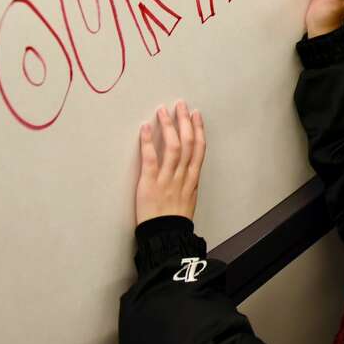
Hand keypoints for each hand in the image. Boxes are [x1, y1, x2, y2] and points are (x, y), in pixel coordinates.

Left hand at [135, 101, 205, 223]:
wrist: (166, 238)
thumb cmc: (175, 223)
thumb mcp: (189, 202)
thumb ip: (188, 184)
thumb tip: (188, 172)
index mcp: (192, 180)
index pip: (199, 149)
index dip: (199, 130)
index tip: (196, 115)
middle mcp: (182, 176)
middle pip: (188, 143)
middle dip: (185, 121)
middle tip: (180, 105)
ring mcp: (167, 179)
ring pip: (173, 147)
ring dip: (168, 126)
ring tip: (163, 111)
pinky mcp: (150, 183)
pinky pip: (150, 159)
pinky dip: (148, 142)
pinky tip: (145, 128)